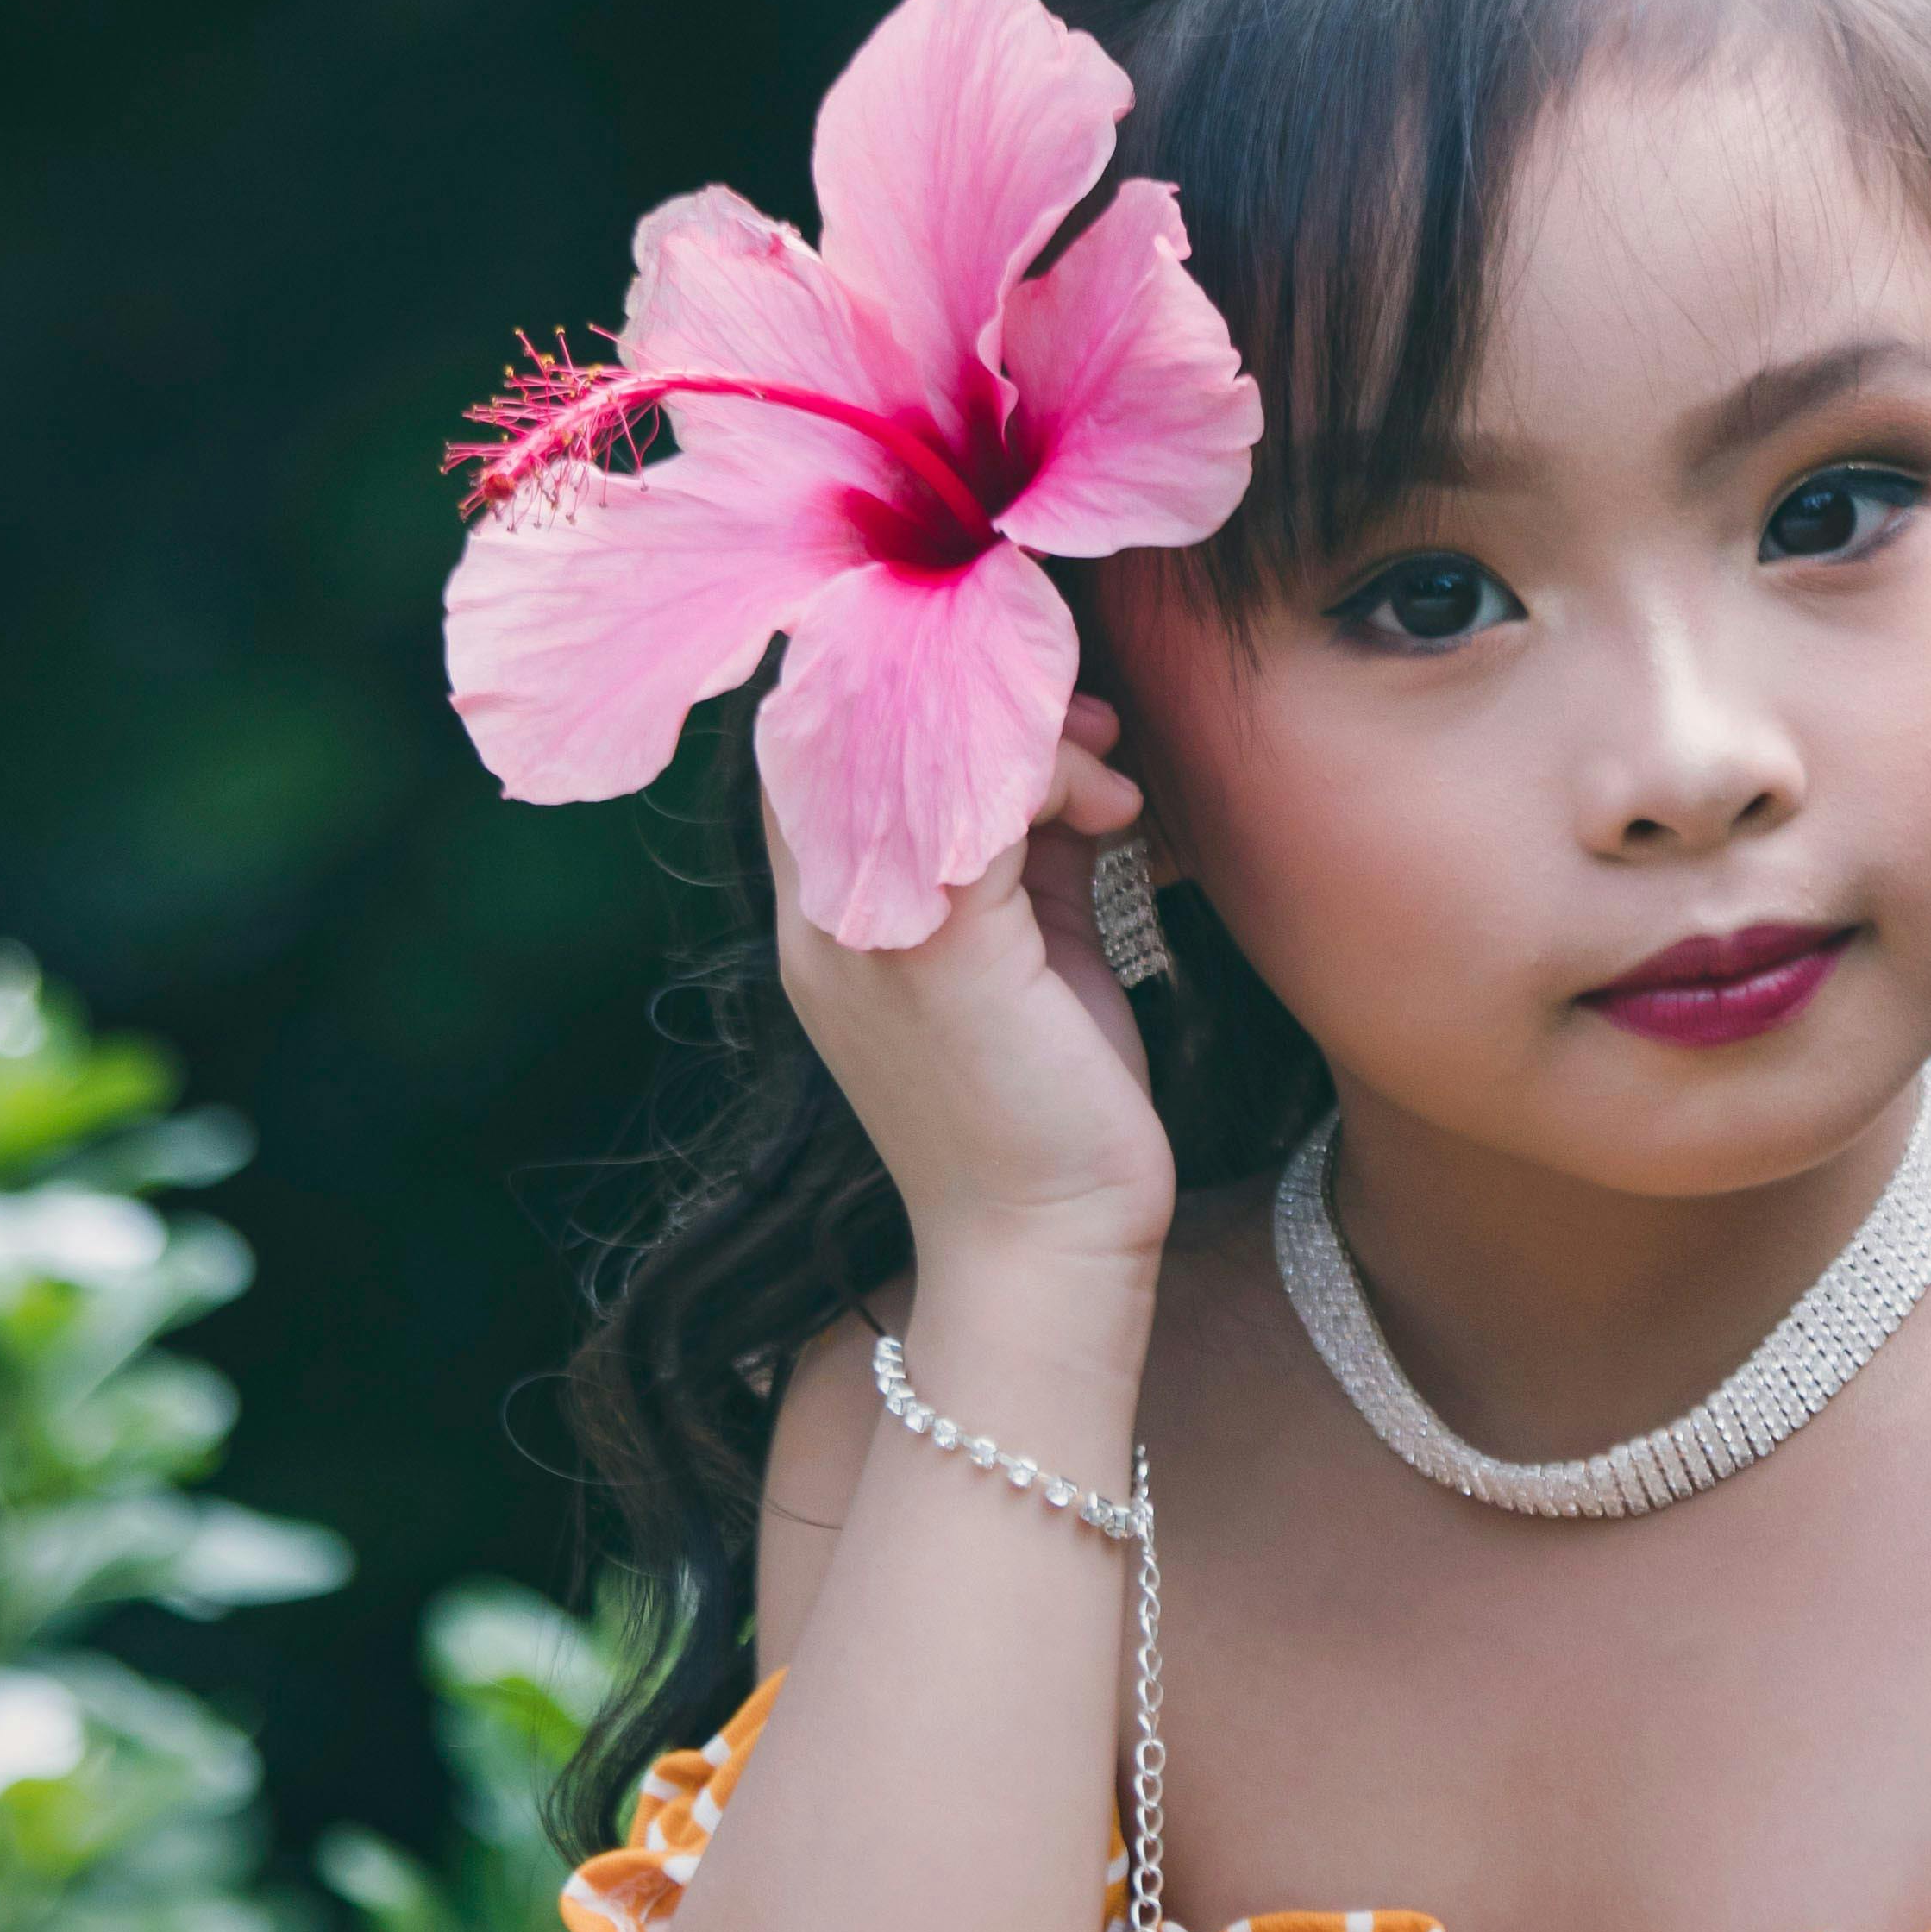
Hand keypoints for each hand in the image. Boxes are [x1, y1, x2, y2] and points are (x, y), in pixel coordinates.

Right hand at [767, 693, 1176, 1280]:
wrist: (1047, 1253)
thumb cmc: (1046, 1109)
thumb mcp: (1021, 948)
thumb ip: (1016, 847)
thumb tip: (1063, 751)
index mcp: (825, 915)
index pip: (818, 736)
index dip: (915, 680)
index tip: (1024, 683)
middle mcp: (823, 915)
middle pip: (848, 712)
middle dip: (972, 678)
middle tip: (1076, 704)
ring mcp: (867, 931)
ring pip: (917, 734)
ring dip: (1029, 718)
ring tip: (1105, 758)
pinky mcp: (941, 949)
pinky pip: (984, 792)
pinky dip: (1057, 771)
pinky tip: (1113, 810)